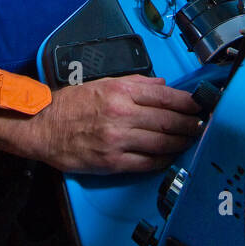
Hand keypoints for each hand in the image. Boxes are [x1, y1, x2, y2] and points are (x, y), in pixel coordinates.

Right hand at [24, 75, 201, 173]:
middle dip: (189, 123)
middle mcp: (121, 114)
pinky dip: (163, 160)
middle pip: (167, 121)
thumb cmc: (70, 105)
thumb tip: (162, 85)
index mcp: (119, 91)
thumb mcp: (102, 83)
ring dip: (181, 142)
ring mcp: (117, 140)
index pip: (164, 96)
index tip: (198, 105)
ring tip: (190, 140)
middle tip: (201, 124)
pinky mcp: (112, 162)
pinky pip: (146, 163)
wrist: (43, 127)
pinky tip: (170, 156)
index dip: (187, 102)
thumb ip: (135, 83)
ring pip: (161, 143)